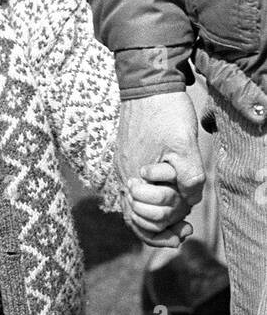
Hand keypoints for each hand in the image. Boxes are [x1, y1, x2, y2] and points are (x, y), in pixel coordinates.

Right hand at [116, 91, 204, 246]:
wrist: (147, 83)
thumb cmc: (166, 112)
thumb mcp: (186, 145)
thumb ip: (190, 177)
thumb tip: (190, 199)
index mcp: (136, 179)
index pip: (145, 222)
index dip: (165, 231)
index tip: (184, 230)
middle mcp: (125, 178)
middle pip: (141, 218)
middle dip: (166, 221)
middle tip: (185, 220)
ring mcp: (125, 169)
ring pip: (137, 206)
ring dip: (159, 213)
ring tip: (179, 214)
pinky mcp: (128, 160)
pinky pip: (136, 189)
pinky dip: (150, 198)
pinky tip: (165, 195)